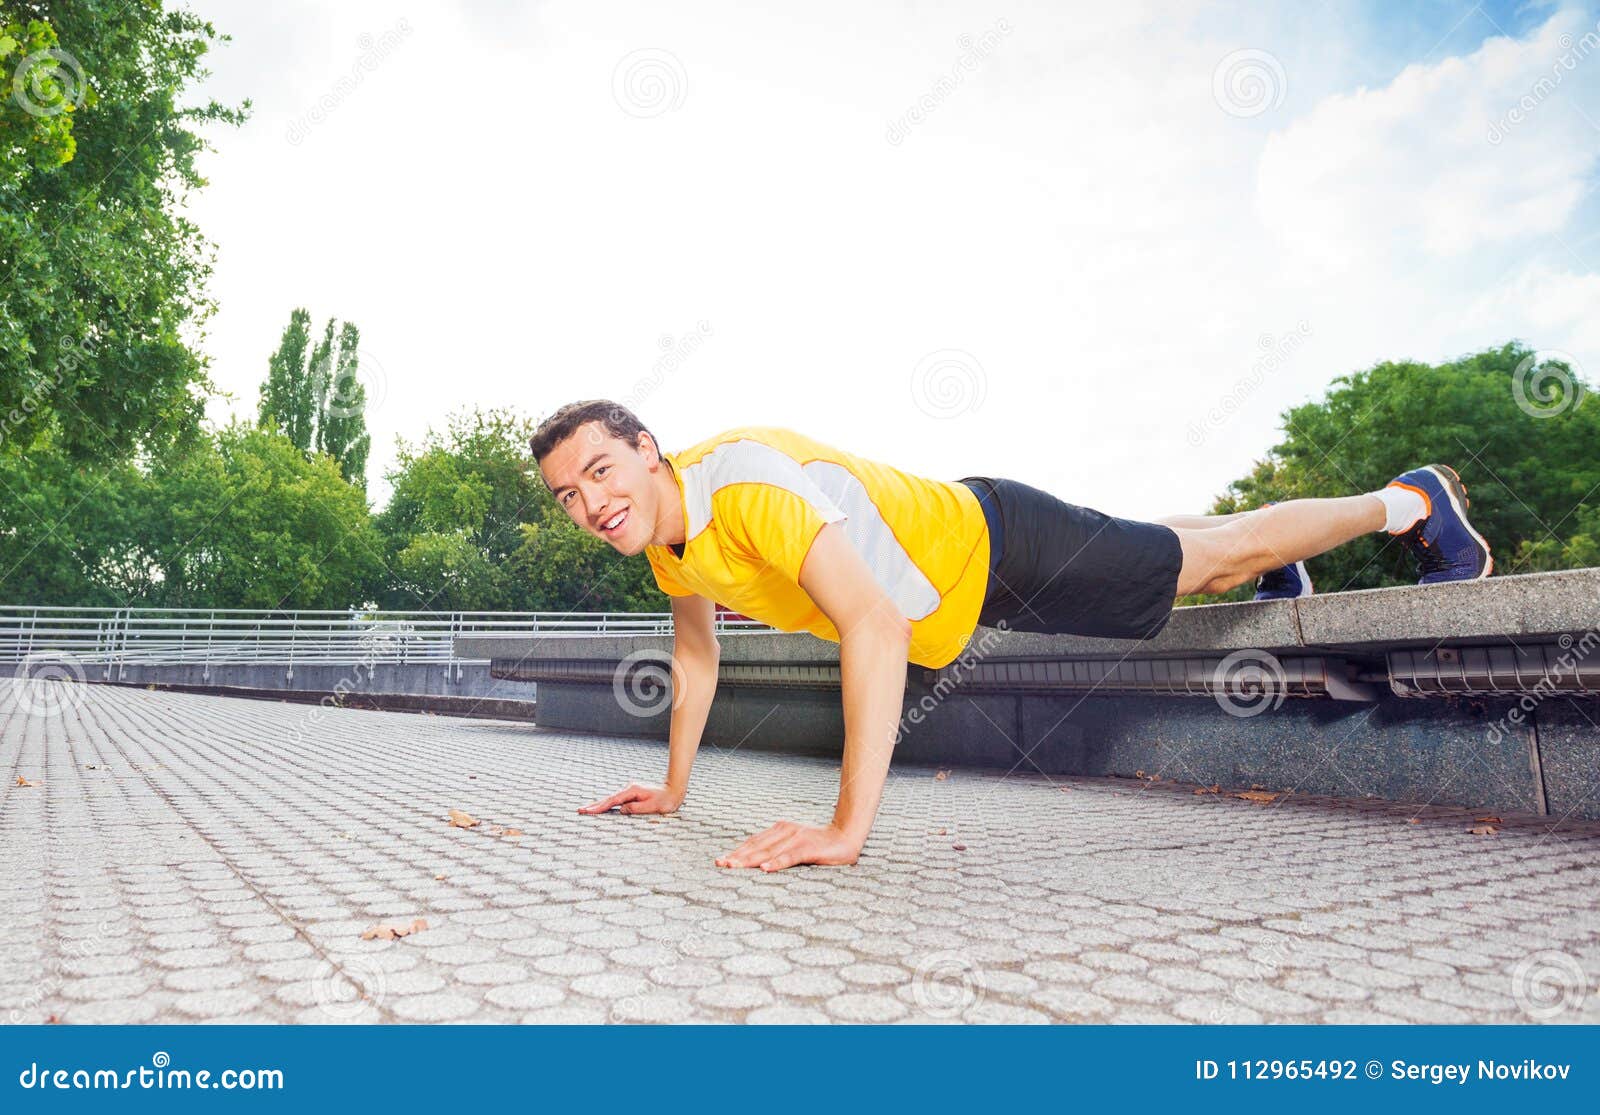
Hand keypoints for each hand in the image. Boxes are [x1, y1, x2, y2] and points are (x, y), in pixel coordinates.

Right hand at [578, 782, 682, 815]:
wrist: (674, 790)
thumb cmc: (665, 800)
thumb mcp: (652, 807)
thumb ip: (635, 809)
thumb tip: (621, 810)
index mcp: (632, 791)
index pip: (612, 801)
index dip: (599, 807)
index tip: (587, 811)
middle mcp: (629, 789)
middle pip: (608, 799)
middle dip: (594, 805)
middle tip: (580, 810)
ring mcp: (630, 791)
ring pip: (612, 800)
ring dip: (600, 805)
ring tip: (587, 810)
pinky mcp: (632, 794)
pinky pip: (617, 801)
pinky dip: (608, 805)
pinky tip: (602, 808)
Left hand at [715, 821, 861, 871]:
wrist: (845, 837)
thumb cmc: (818, 845)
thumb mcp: (793, 845)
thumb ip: (777, 850)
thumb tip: (757, 863)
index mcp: (779, 830)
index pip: (753, 843)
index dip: (736, 852)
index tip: (720, 861)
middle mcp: (784, 831)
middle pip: (756, 847)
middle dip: (737, 857)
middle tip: (721, 865)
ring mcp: (795, 838)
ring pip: (768, 851)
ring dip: (750, 860)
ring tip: (734, 867)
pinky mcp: (807, 847)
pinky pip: (789, 856)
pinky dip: (776, 863)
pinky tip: (765, 869)